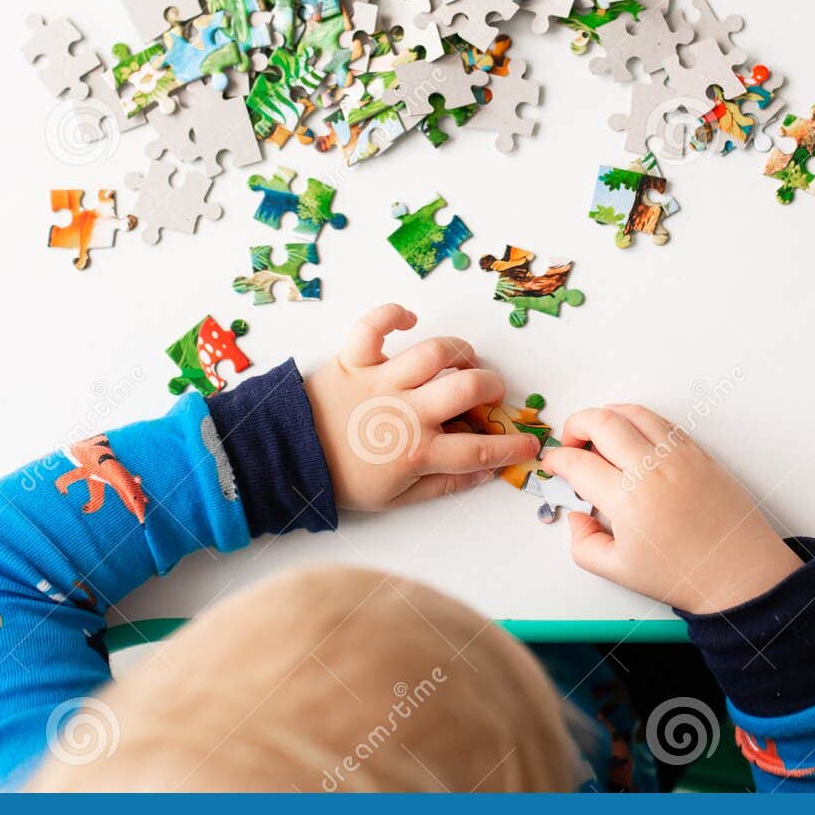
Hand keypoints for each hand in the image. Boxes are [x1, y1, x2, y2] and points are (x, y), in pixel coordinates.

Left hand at [303, 304, 543, 511]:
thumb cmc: (342, 480)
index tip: (528, 444)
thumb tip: (484, 472)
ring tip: (461, 361)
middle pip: (468, 389)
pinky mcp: (354, 359)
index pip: (479, 449)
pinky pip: (375, 325)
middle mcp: (406, 413)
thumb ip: (443, 484)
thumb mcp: (396, 498)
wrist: (287, 459)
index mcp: (418, 452)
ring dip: (458, 352)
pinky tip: (408, 321)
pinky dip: (393, 315)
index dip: (511, 447)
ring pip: (435, 353)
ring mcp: (381, 382)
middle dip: (491, 387)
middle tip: (490, 392)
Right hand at [541, 404, 801, 614]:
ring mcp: (678, 456)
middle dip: (575, 425)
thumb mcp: (619, 571)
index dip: (557, 460)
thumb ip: (583, 544)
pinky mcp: (698, 452)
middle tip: (571, 443)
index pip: (578, 462)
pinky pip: (662, 422)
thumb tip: (577, 516)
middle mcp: (652, 470)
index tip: (554, 465)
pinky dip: (638, 420)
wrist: (739, 572)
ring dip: (606, 415)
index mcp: (628, 500)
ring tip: (599, 435)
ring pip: (632, 412)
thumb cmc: (686, 573)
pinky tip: (632, 437)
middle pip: (600, 422)